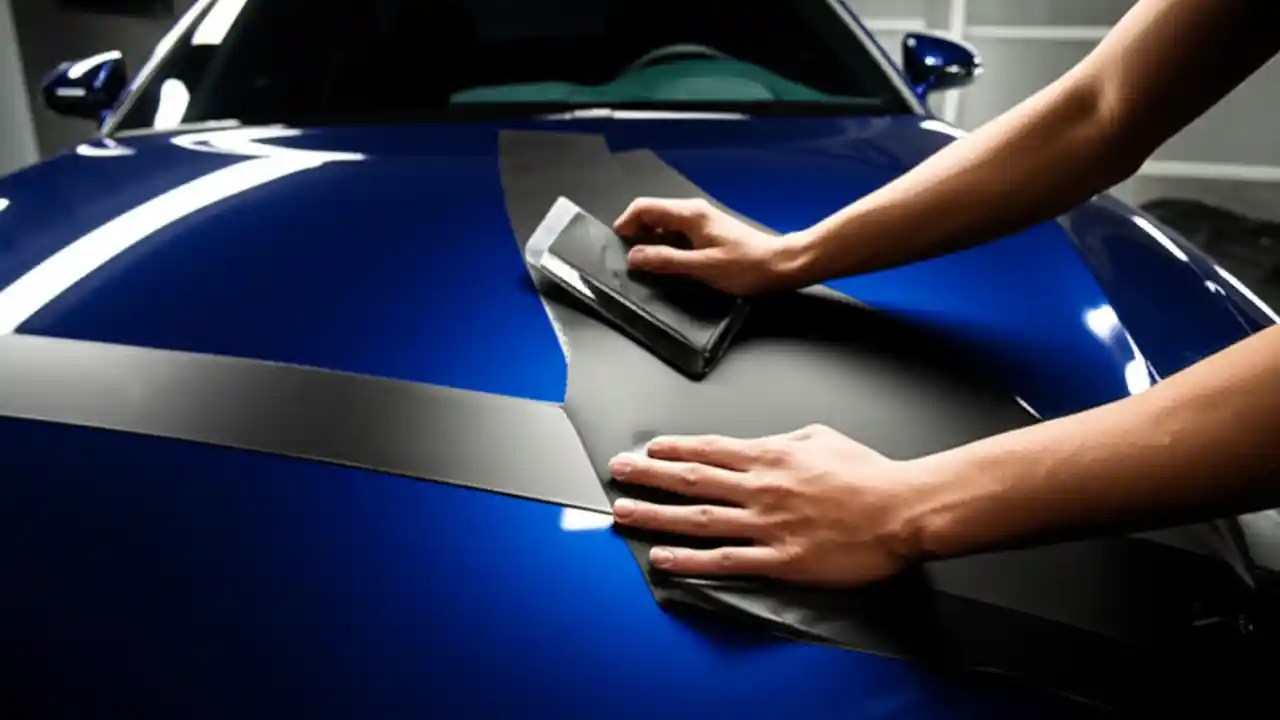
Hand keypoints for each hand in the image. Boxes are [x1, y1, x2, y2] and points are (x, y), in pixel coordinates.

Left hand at [608, 424, 928, 586]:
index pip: (710, 450)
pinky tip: (664, 557)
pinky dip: (689, 559)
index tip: (649, 450)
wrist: (901, 510)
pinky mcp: (779, 558)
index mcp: (771, 456)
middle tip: (619, 472)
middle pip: (692, 480)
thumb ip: (787, 440)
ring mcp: (766, 525)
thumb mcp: (822, 437)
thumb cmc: (869, 475)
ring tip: (625, 512)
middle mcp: (760, 488)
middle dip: (650, 475)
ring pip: (698, 519)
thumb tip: (766, 443)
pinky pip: (724, 559)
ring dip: (656, 514)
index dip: (674, 449)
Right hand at [614, 197, 811, 295]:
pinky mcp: (706, 233)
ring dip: (651, 243)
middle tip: (633, 261)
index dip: (625, 224)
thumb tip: (634, 257)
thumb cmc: (746, 266)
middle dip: (636, 234)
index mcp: (689, 214)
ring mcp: (700, 222)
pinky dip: (666, 247)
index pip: (644, 207)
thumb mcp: (702, 267)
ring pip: (663, 226)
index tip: (619, 247)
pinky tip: (669, 266)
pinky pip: (676, 235)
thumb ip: (666, 260)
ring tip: (649, 267)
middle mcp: (692, 212)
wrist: (780, 265)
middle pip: (651, 215)